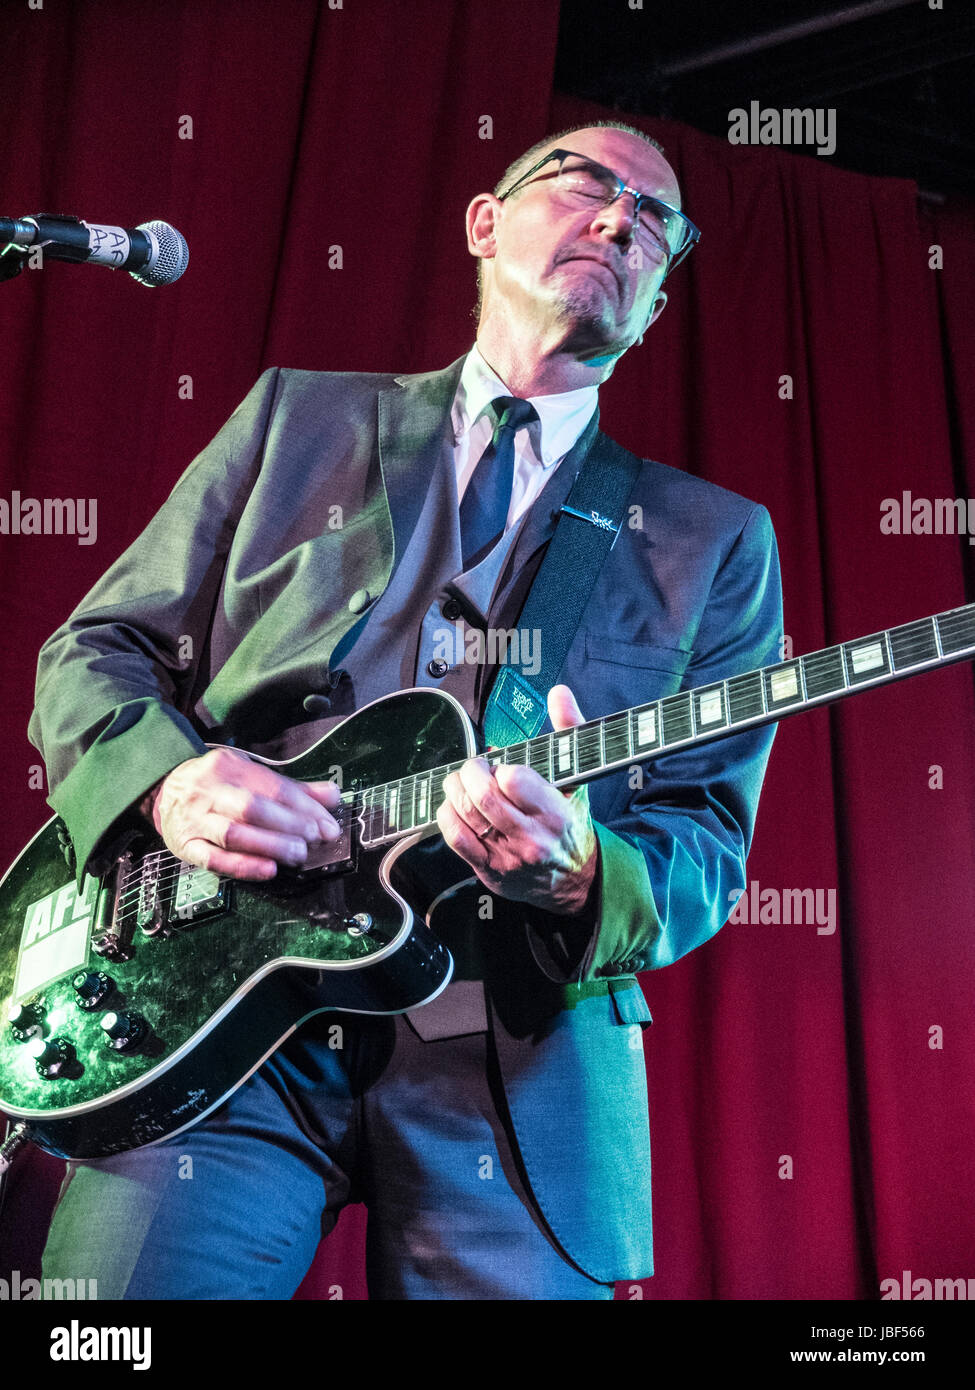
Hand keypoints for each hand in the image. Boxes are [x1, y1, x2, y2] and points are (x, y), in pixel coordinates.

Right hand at [148, 747, 341, 880]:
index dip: (305, 807)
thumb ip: (292, 788)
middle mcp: (209, 791)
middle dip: (289, 825)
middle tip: (314, 839)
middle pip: (252, 808)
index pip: (273, 787)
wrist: (163, 791)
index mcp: (229, 767)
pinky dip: (244, 866)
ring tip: (297, 854)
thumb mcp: (251, 775)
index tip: (327, 825)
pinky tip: (269, 870)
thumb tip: (333, 796)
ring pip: (233, 834)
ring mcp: (195, 820)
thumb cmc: (217, 785)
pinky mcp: (186, 846)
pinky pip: (215, 859)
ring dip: (270, 846)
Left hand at [437, 685, 597, 914]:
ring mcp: (507, 855)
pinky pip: (455, 838)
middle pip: (483, 796)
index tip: (502, 766)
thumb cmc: (571, 822)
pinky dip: (446, 815)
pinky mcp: (488, 868)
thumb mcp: (578, 778)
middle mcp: (530, 836)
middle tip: (475, 767)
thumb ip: (569, 731)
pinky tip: (454, 805)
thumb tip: (559, 693)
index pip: (514, 780)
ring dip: (455, 789)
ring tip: (461, 781)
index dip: (501, 767)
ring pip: (465, 815)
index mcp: (554, 812)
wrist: (574, 879)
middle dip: (470, 773)